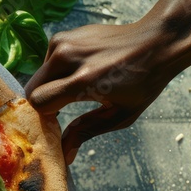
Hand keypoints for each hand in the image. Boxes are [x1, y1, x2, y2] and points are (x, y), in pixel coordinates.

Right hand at [24, 21, 190, 163]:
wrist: (158, 40)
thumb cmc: (144, 81)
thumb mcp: (120, 114)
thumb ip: (86, 131)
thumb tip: (64, 155)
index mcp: (84, 80)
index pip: (38, 102)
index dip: (43, 117)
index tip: (55, 124)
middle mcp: (68, 57)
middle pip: (32, 89)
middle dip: (42, 103)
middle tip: (60, 111)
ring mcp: (65, 42)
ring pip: (38, 75)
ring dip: (49, 86)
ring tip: (74, 89)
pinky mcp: (65, 35)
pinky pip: (48, 61)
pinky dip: (56, 71)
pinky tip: (78, 71)